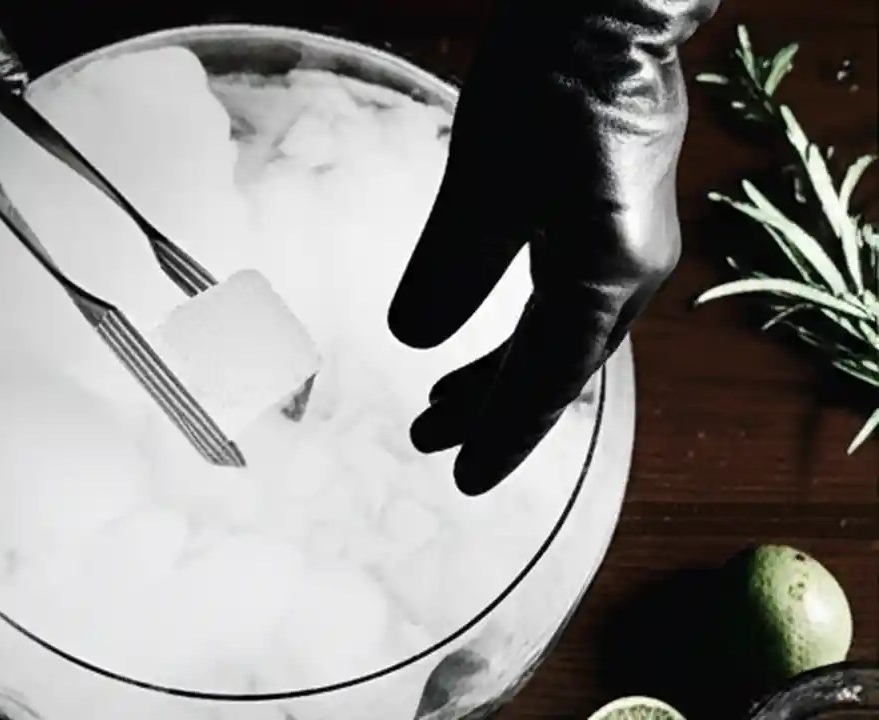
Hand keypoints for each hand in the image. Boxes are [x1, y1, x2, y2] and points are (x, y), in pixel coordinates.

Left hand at [388, 0, 720, 494]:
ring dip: (497, 371)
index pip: (547, 379)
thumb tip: (413, 338)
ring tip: (436, 402)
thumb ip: (451, 267)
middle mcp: (625, 271)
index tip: (464, 480)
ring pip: (555, 335)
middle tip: (423, 441)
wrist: (608, 14)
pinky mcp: (606, 217)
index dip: (504, 434)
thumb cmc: (552, 85)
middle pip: (553, 367)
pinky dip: (514, 327)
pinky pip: (559, 298)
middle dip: (488, 410)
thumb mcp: (486, 180)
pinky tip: (475, 330)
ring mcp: (622, 244)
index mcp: (603, 273)